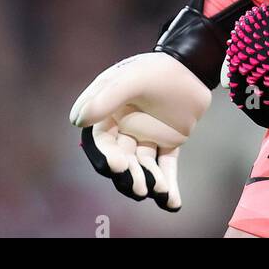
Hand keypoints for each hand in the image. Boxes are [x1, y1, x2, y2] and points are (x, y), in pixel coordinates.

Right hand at [69, 52, 210, 210]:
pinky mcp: (168, 142)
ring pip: (143, 165)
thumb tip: (77, 121)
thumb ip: (105, 98)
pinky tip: (173, 203)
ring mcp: (146, 136)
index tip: (116, 165)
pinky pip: (166, 165)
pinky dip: (170, 184)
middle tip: (139, 188)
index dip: (104, 156)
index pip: (100, 142)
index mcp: (107, 112)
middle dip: (128, 175)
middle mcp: (123, 127)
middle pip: (120, 159)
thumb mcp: (130, 79)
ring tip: (161, 190)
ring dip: (149, 180)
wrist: (191, 66)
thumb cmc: (155, 69)